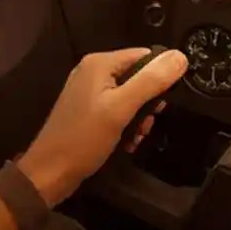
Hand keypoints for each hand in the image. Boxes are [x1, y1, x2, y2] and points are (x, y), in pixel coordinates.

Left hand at [17, 47, 186, 207]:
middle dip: (148, 102)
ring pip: (130, 96)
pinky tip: (126, 142)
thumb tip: (180, 56)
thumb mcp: (121, 109)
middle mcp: (93, 71)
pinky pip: (117, 109)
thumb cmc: (84, 138)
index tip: (164, 104)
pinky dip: (126, 124)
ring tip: (136, 137)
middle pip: (137, 76)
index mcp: (99, 63)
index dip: (160, 77)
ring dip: (139, 118)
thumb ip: (150, 82)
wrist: (50, 173)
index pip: (144, 56)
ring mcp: (89, 92)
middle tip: (146, 125)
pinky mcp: (87, 110)